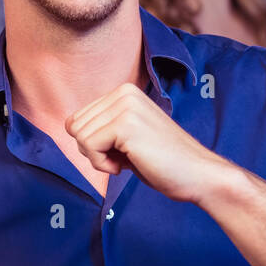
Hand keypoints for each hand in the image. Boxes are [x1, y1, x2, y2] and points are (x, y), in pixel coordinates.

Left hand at [65, 82, 233, 204]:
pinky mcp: (126, 124)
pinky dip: (101, 164)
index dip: (93, 144)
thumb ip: (103, 125)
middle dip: (93, 150)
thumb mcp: (128, 134)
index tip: (121, 151)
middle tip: (124, 157)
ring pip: (79, 136)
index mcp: (124, 91)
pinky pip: (88, 146)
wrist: (196, 174)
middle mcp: (124, 92)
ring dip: (98, 158)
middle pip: (74, 126)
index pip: (78, 118)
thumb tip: (69, 126)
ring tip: (128, 160)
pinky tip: (126, 166)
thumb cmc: (163, 161)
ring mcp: (126, 106)